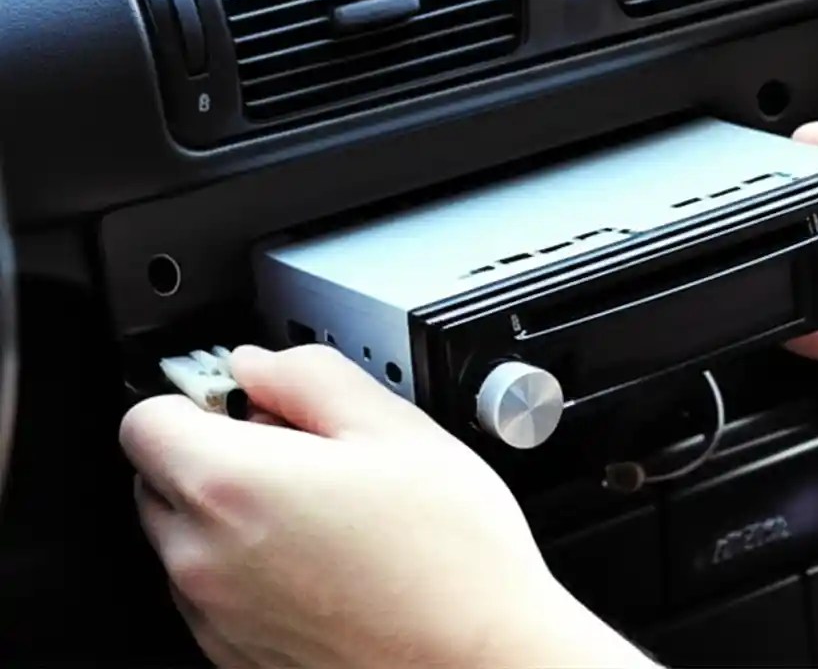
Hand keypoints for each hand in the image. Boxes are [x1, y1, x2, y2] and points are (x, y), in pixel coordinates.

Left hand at [120, 345, 652, 668]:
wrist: (483, 661)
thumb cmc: (452, 561)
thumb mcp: (398, 429)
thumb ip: (312, 377)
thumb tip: (262, 366)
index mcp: (232, 486)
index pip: (147, 418)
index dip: (201, 399)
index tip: (249, 405)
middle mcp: (204, 558)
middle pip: (160, 480)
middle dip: (217, 456)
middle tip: (301, 458)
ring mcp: (217, 617)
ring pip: (188, 542)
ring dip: (233, 520)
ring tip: (327, 519)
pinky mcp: (238, 657)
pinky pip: (217, 597)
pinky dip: (252, 575)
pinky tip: (328, 567)